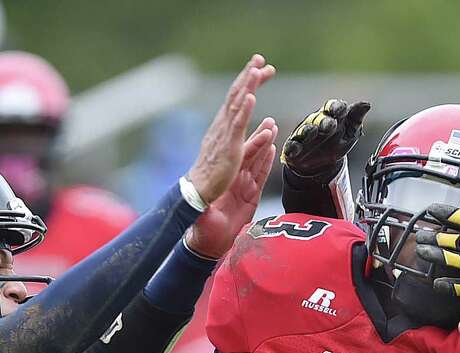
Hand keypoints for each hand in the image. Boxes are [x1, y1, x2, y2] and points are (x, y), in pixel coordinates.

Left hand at [186, 118, 277, 258]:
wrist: (210, 245)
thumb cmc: (203, 229)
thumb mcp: (201, 214)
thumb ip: (203, 206)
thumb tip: (200, 200)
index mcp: (221, 179)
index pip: (233, 155)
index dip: (241, 139)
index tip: (246, 128)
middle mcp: (233, 179)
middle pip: (249, 154)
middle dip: (259, 136)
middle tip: (268, 121)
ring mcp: (244, 187)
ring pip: (257, 162)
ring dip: (266, 145)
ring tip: (273, 129)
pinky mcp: (252, 198)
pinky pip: (261, 177)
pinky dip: (267, 163)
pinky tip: (274, 150)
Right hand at [187, 54, 275, 203]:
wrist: (199, 188)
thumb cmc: (213, 171)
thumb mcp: (226, 148)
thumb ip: (235, 134)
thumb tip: (239, 125)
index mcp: (223, 124)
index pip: (237, 97)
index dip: (248, 81)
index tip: (260, 67)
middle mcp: (223, 124)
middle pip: (237, 94)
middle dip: (249, 75)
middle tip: (260, 58)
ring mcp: (225, 134)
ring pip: (237, 104)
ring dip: (247, 85)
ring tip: (256, 69)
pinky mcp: (229, 146)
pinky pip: (237, 125)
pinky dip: (244, 109)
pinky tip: (250, 97)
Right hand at [281, 99, 370, 177]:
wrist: (322, 163)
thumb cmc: (337, 141)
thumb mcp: (351, 132)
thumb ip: (356, 118)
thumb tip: (366, 104)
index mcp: (332, 116)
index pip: (334, 107)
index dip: (336, 107)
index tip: (339, 110)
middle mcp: (317, 122)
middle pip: (320, 119)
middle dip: (324, 121)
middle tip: (330, 125)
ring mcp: (305, 135)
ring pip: (305, 130)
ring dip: (307, 131)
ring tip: (311, 132)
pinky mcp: (295, 147)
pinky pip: (292, 146)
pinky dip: (292, 148)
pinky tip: (293, 151)